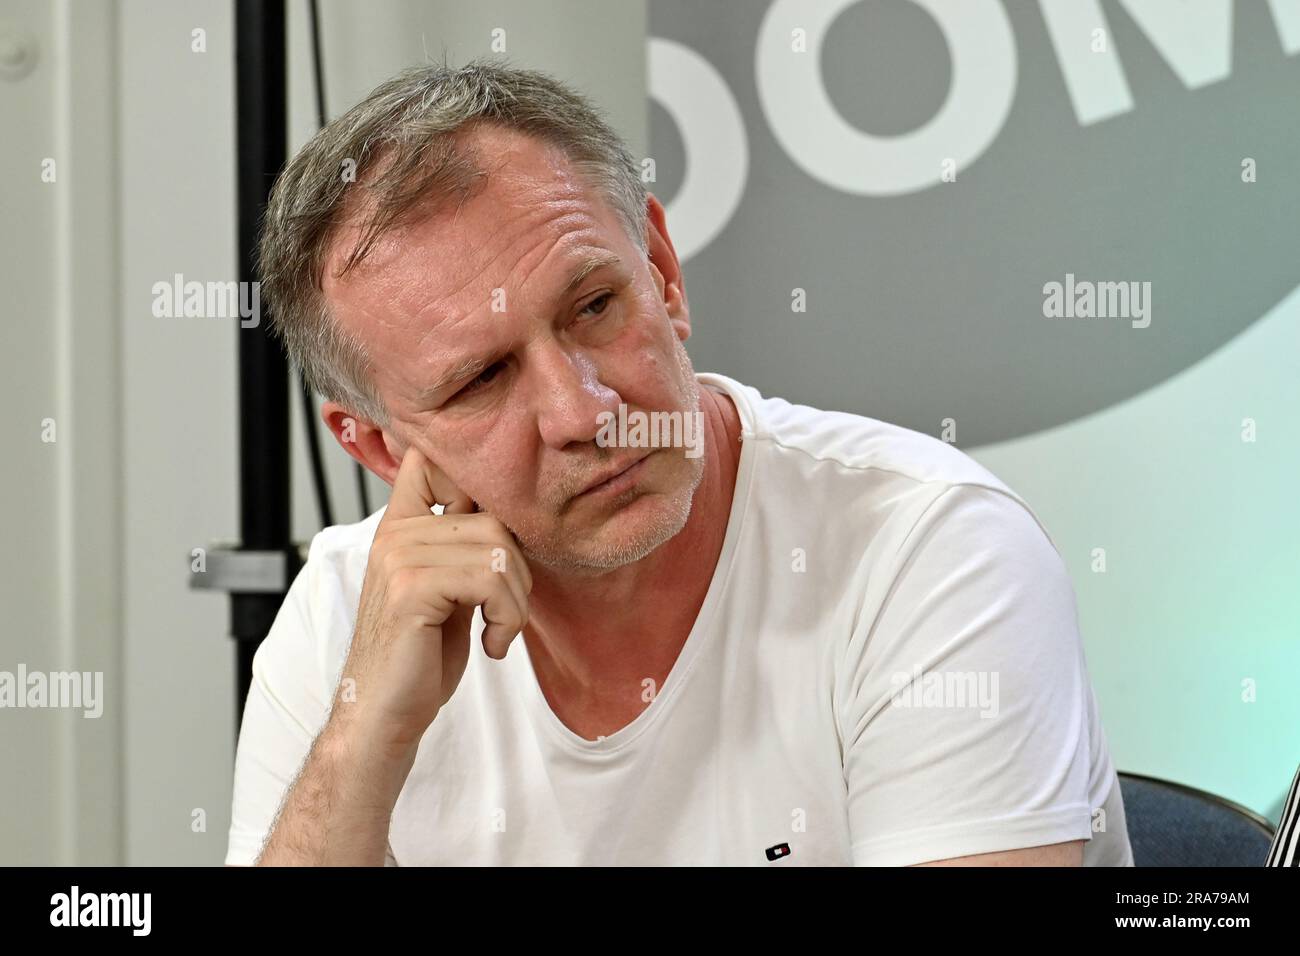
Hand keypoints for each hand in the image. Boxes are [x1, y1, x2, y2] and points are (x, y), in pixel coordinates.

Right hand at [337, 445, 532, 752]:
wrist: (383, 715)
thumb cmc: (421, 657)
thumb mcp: (449, 589)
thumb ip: (468, 546)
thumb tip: (518, 514)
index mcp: (403, 527)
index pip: (433, 461)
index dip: (476, 483)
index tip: (494, 542)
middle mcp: (397, 533)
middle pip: (494, 517)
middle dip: (520, 573)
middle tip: (506, 615)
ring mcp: (400, 556)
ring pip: (499, 550)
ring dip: (516, 602)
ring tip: (498, 632)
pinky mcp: (411, 587)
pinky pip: (491, 580)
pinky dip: (507, 619)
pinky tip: (491, 646)